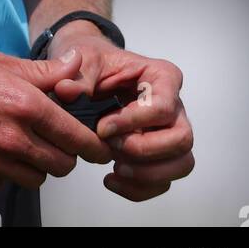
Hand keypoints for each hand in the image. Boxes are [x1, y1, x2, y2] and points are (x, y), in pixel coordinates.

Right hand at [0, 31, 115, 191]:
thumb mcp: (1, 62)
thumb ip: (45, 72)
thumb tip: (75, 67)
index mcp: (26, 106)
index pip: (77, 139)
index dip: (94, 146)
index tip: (99, 148)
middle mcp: (13, 138)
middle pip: (62, 165)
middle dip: (64, 155)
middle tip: (53, 141)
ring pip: (35, 178)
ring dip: (35, 165)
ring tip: (19, 144)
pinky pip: (3, 183)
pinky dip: (4, 172)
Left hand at [47, 22, 194, 201]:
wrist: (92, 73)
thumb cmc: (96, 62)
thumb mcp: (84, 59)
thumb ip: (77, 75)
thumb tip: (66, 90)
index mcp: (162, 76)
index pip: (162, 106)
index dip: (133, 122)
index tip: (102, 128)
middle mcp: (174, 106)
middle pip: (182, 139)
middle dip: (145, 151)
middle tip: (112, 148)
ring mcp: (171, 132)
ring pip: (181, 164)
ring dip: (147, 175)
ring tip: (115, 168)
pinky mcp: (162, 154)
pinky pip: (163, 181)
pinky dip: (138, 188)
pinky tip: (112, 179)